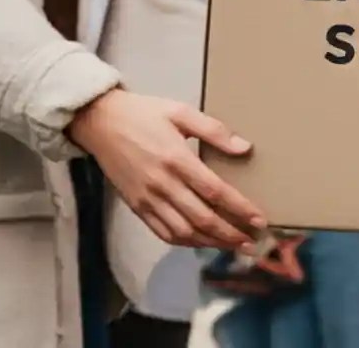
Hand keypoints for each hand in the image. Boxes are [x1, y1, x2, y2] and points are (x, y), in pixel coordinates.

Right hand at [67, 90, 265, 249]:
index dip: (240, 208)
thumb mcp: (181, 111)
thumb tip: (245, 148)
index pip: (215, 192)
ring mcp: (147, 199)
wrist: (98, 122)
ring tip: (234, 247)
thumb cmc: (144, 113)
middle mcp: (162, 184)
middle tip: (254, 243)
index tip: (260, 220)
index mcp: (176, 159)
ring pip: (184, 231)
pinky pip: (163, 232)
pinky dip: (185, 242)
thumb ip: (214, 131)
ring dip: (211, 243)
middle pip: (202, 218)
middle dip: (231, 234)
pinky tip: (202, 243)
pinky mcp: (136, 206)